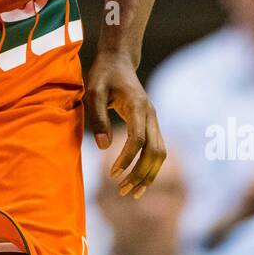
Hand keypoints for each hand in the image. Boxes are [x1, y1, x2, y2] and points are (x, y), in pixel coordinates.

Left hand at [84, 53, 165, 198]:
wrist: (118, 61)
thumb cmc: (103, 75)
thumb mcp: (93, 92)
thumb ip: (98, 118)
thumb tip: (102, 147)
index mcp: (137, 106)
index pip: (138, 139)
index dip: (127, 158)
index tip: (112, 174)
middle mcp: (151, 114)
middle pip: (155, 151)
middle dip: (140, 173)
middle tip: (122, 190)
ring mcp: (154, 120)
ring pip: (160, 153)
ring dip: (149, 175)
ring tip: (132, 193)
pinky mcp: (152, 124)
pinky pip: (157, 150)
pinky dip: (150, 168)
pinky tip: (138, 181)